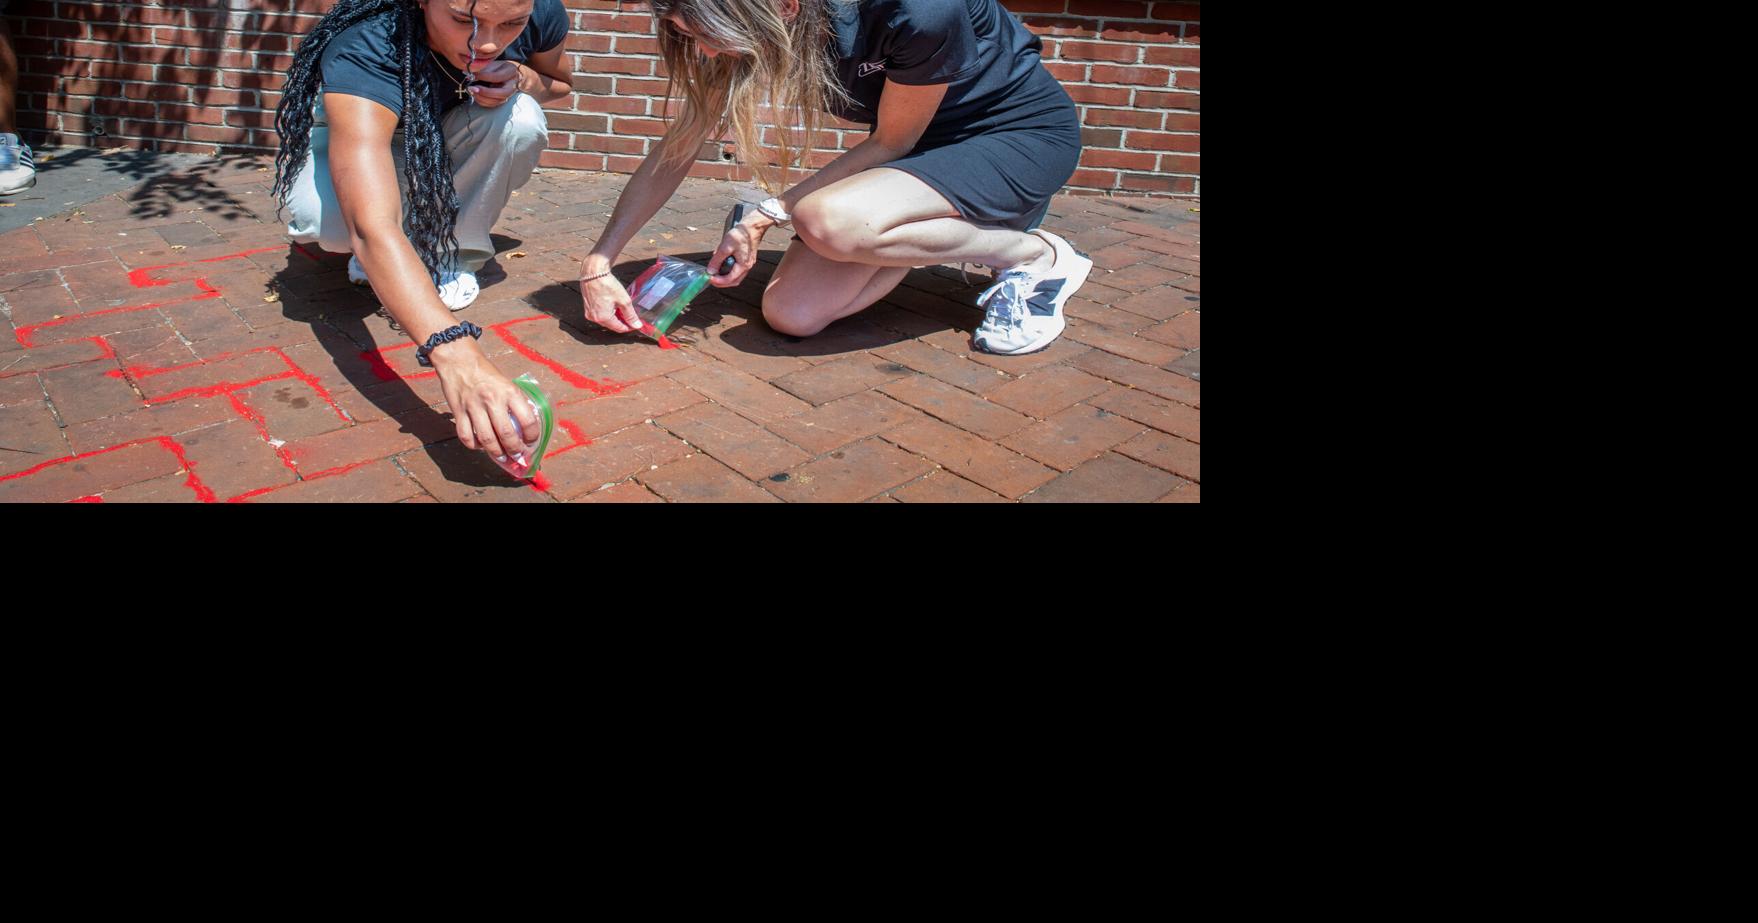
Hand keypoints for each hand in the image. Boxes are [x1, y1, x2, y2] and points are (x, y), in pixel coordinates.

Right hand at [429, 340, 542, 469]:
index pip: (528, 420)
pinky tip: (480, 445)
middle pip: (507, 434)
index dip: (532, 436)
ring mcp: (474, 407)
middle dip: (515, 450)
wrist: (459, 360)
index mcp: (509, 392)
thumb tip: (525, 426)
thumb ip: (515, 402)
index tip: (532, 442)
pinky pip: (466, 437)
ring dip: (497, 453)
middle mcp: (492, 400)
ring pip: (487, 439)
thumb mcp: (507, 383)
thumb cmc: (486, 373)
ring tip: (502, 458)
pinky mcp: (458, 412)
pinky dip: (474, 446)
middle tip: (518, 456)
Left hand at [467, 59, 522, 107]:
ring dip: (482, 98)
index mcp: (511, 72)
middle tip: (472, 88)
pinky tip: (475, 95)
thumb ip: (485, 68)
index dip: (484, 77)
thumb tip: (471, 73)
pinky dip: (482, 101)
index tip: (473, 75)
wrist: (514, 75)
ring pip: (496, 101)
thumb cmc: (502, 68)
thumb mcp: (495, 63)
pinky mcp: (502, 100)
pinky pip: (492, 104)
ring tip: (472, 91)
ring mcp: (508, 95)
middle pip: (501, 93)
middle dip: (485, 92)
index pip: (497, 77)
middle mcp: (512, 85)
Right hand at [580, 263, 643, 332]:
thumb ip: (631, 315)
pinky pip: (600, 314)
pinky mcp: (587, 307)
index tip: (636, 323)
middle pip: (612, 325)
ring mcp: (589, 312)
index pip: (619, 328)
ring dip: (615, 317)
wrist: (594, 272)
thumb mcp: (624, 301)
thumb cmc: (608, 284)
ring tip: (622, 308)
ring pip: (606, 320)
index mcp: (603, 318)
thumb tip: (637, 325)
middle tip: (631, 314)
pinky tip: (613, 304)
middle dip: (622, 321)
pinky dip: (607, 312)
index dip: (629, 327)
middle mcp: (594, 318)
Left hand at [709, 212, 772, 286]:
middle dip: (721, 282)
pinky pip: (737, 269)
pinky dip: (728, 269)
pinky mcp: (746, 259)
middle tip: (711, 278)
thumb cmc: (741, 235)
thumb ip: (717, 260)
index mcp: (743, 266)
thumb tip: (710, 270)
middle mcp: (747, 267)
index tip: (709, 278)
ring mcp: (747, 263)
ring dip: (725, 276)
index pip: (730, 279)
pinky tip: (722, 262)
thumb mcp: (725, 247)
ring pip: (735, 276)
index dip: (718, 281)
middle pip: (733, 281)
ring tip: (715, 271)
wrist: (752, 226)